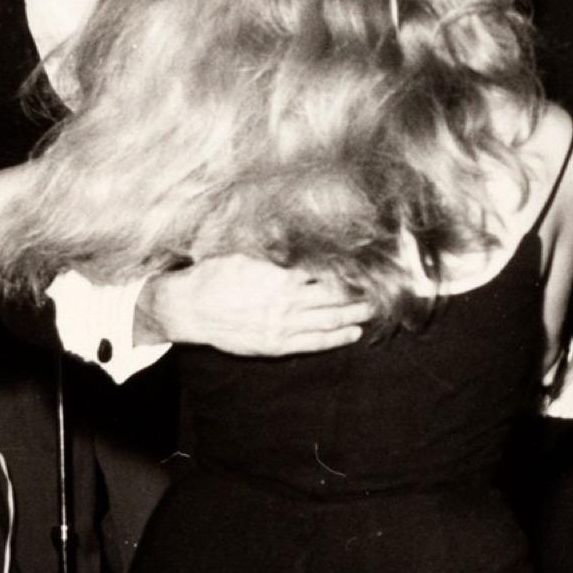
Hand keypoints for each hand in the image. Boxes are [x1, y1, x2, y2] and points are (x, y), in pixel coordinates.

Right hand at [141, 256, 370, 357]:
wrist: (189, 307)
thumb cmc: (215, 274)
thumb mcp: (245, 251)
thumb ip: (275, 246)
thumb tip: (297, 229)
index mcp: (281, 273)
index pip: (326, 269)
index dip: (349, 267)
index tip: (369, 262)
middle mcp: (287, 299)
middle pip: (335, 295)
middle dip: (360, 291)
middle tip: (382, 287)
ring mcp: (284, 324)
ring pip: (329, 319)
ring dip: (356, 314)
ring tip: (375, 309)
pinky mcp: (277, 343)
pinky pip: (314, 342)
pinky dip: (337, 338)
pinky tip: (354, 333)